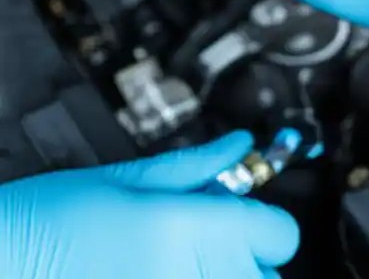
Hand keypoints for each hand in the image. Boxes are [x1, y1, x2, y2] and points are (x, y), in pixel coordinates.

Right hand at [0, 132, 297, 278]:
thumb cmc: (44, 220)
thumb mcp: (122, 179)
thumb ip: (194, 167)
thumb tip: (240, 147)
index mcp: (187, 228)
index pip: (281, 234)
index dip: (263, 222)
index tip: (240, 219)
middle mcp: (189, 277)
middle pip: (267, 277)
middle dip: (244, 260)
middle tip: (204, 246)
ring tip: (177, 266)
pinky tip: (158, 277)